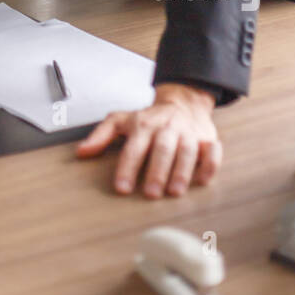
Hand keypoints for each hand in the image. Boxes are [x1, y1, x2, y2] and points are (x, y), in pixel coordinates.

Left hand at [75, 83, 221, 196]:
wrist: (182, 101)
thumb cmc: (149, 118)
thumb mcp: (121, 120)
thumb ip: (101, 136)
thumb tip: (81, 152)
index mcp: (143, 125)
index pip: (134, 147)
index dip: (127, 167)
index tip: (122, 187)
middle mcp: (166, 129)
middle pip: (162, 149)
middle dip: (157, 171)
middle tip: (150, 193)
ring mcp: (188, 133)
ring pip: (187, 151)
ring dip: (182, 171)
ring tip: (174, 191)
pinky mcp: (207, 139)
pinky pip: (213, 151)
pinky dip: (210, 164)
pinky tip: (203, 179)